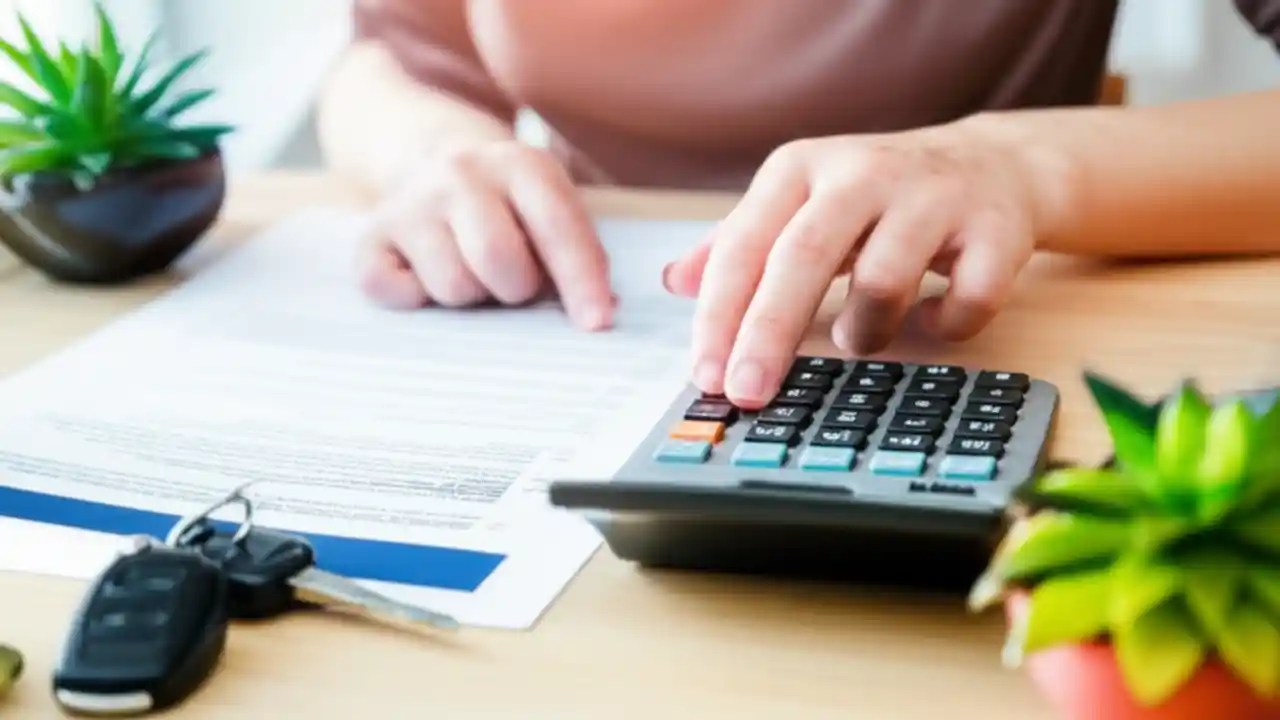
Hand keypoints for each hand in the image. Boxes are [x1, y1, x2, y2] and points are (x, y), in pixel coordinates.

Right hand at [360, 141, 613, 329]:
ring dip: (470, 296)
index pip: (557, 227)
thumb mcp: (551, 211)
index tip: (596, 323)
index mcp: (521, 165)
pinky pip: (394, 292)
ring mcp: (412, 202)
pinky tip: (427, 276)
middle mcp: (462, 174)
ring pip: (452, 286)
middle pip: (498, 260)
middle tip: (513, 283)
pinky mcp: (371, 235)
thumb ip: (582, 256)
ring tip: (471, 272)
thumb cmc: (510, 208)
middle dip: (516, 289)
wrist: (432, 160)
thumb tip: (601, 312)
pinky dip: (415, 300)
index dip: (581, 281)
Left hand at [664, 119, 1056, 407]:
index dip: (720, 314)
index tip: (706, 375)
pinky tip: (931, 320)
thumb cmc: (876, 198)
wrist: (993, 163)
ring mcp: (934, 195)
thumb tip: (675, 282)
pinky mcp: (996, 227)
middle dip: (768, 333)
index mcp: (802, 168)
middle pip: (804, 256)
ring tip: (859, 338)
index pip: (745, 245)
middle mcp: (863, 172)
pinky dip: (945, 324)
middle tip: (747, 394)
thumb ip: (738, 243)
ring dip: (865, 330)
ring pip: (884, 279)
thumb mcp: (800, 204)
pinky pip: (966, 297)